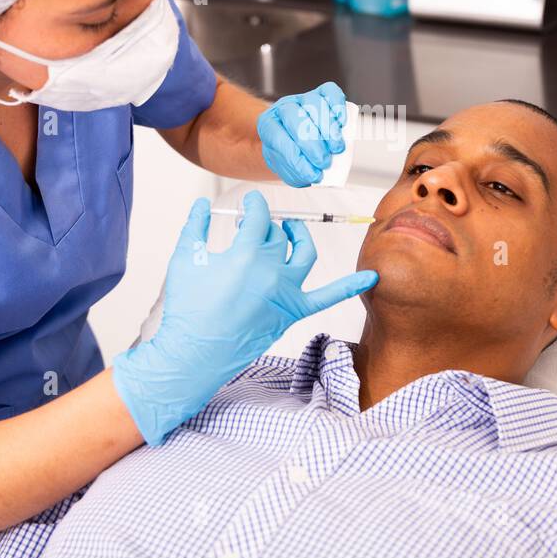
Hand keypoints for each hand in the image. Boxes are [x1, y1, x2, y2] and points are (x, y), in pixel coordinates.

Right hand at [110, 191, 377, 445]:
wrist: (194, 353)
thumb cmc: (187, 309)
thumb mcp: (184, 260)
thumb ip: (195, 226)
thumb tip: (202, 203)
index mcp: (245, 254)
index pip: (258, 218)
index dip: (253, 205)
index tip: (248, 204)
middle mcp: (271, 271)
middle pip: (275, 236)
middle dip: (264, 225)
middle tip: (252, 226)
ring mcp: (285, 293)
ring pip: (303, 254)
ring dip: (300, 236)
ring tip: (290, 229)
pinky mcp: (291, 313)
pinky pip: (327, 298)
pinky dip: (350, 286)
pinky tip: (372, 277)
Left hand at [257, 81, 347, 186]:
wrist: (297, 139)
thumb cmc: (292, 153)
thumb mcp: (290, 168)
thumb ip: (300, 171)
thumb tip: (315, 173)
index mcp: (268, 125)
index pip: (278, 138)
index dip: (296, 158)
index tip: (310, 174)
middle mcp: (284, 108)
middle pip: (296, 119)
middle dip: (313, 145)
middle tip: (324, 162)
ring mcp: (303, 99)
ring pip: (314, 104)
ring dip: (328, 129)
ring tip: (336, 149)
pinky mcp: (322, 93)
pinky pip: (330, 93)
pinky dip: (338, 108)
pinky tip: (341, 124)